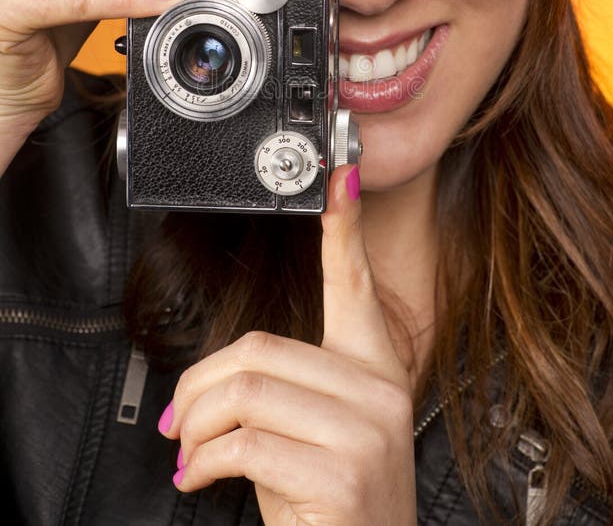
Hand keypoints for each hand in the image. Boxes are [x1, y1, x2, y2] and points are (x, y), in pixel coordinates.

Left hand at [159, 165, 416, 525]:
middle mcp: (379, 390)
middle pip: (258, 348)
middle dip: (197, 389)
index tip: (339, 175)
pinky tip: (202, 476)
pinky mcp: (342, 475)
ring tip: (189, 453)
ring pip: (246, 393)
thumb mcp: (311, 432)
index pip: (355, 282)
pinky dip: (204, 461)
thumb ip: (278, 388)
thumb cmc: (329, 502)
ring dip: (195, 427)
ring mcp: (366, 431)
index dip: (344, 225)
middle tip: (178, 425)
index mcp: (374, 367)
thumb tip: (206, 381)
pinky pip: (244, 443)